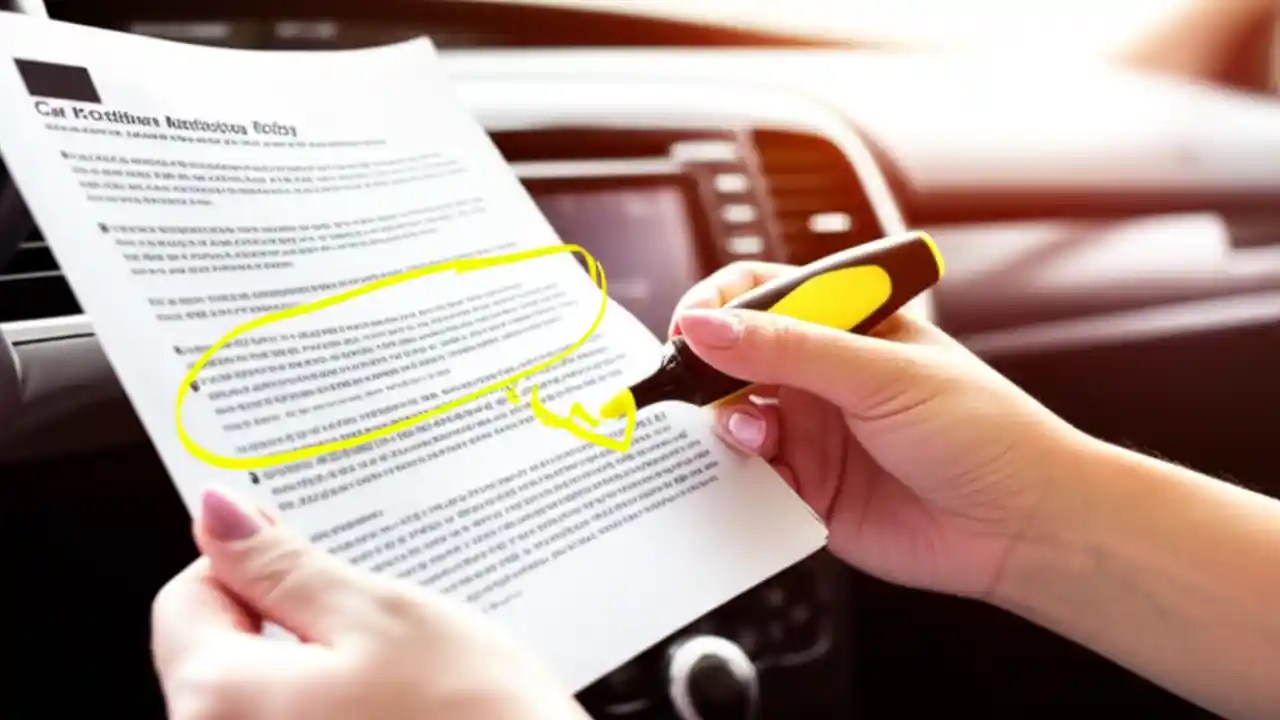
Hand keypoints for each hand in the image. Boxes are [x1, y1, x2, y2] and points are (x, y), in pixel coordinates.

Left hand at [152, 487, 586, 719]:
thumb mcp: (381, 616)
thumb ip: (284, 568)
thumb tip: (218, 516)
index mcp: (219, 701)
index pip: (185, 600)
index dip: (252, 569)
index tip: (311, 566)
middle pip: (219, 656)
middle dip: (288, 626)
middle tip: (373, 629)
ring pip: (262, 699)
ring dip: (317, 674)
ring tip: (399, 681)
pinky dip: (335, 715)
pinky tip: (397, 716)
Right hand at [670, 262, 1084, 597]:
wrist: (1024, 525)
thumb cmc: (985, 431)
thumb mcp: (881, 373)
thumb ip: (788, 349)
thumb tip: (708, 325)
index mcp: (846, 326)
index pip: (758, 294)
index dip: (716, 305)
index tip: (690, 329)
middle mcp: (822, 377)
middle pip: (732, 361)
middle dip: (707, 373)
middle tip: (698, 390)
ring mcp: (813, 435)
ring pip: (733, 422)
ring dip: (727, 428)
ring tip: (756, 437)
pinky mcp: (809, 493)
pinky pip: (750, 482)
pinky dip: (740, 480)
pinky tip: (764, 476)